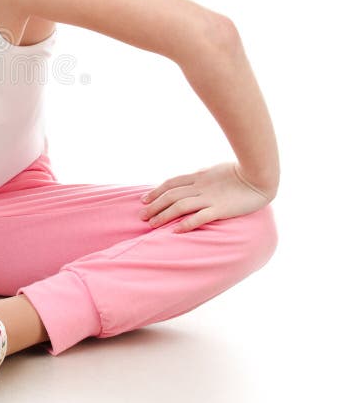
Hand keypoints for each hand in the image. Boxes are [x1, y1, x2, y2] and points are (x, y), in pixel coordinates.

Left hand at [140, 162, 273, 232]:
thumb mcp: (214, 171)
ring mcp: (210, 198)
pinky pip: (200, 217)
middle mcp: (200, 187)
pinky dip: (187, 223)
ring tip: (151, 224)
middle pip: (171, 195)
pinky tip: (176, 231)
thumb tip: (188, 182)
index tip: (144, 200)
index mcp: (198, 177)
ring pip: (180, 206)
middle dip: (154, 205)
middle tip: (141, 215)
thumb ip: (201, 177)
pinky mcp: (221, 209)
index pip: (171, 184)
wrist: (260, 175)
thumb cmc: (239, 172)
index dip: (156, 191)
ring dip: (164, 215)